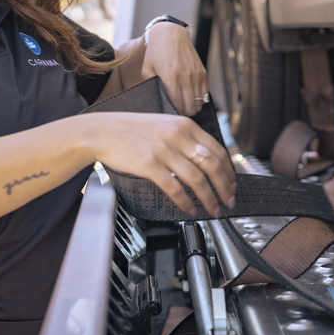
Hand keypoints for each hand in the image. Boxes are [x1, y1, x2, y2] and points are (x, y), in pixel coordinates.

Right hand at [87, 112, 235, 216]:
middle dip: (225, 188)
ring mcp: (163, 149)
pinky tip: (189, 209)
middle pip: (212, 165)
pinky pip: (174, 187)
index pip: (218, 150)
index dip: (229, 172)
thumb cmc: (130, 130)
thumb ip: (185, 138)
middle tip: (228, 201)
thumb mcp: (164, 125)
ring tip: (213, 209)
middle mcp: (177, 136)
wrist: (101, 131)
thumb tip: (206, 159)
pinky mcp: (149, 164)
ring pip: (197, 179)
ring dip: (209, 198)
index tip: (232, 185)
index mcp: (184, 125)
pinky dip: (185, 201)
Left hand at [141, 22, 208, 115]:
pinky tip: (192, 97)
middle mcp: (186, 77)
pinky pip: (205, 93)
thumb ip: (152, 87)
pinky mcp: (202, 72)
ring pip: (200, 102)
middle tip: (178, 112)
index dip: (175, 113)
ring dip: (193, 107)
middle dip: (185, 113)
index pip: (177, 105)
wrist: (170, 34)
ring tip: (186, 106)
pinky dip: (200, 99)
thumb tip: (159, 102)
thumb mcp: (147, 70)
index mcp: (170, 78)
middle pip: (191, 107)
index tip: (171, 113)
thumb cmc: (156, 52)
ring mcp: (196, 75)